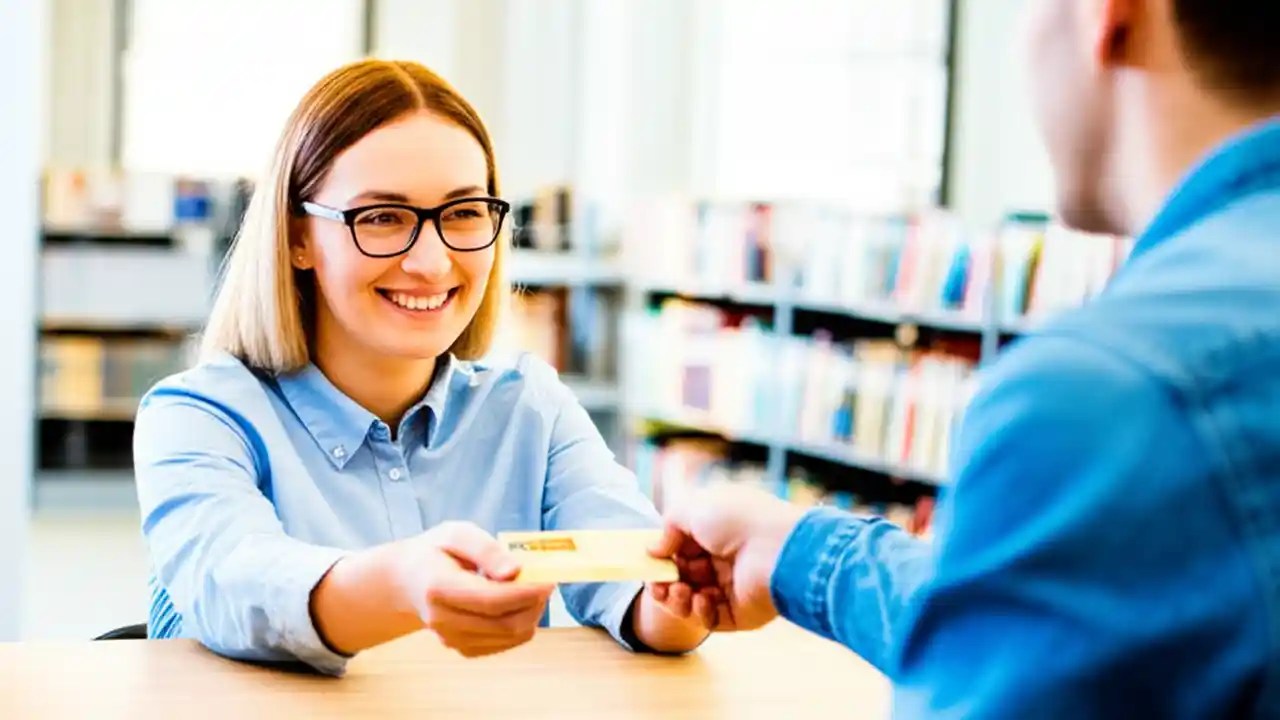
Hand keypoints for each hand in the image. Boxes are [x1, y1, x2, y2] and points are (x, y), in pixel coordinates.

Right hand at [389, 521, 553, 657]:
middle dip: (535, 603)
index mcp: (439, 588)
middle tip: (545, 580)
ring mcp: (452, 639)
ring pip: (510, 636)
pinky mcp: (463, 648)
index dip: (526, 593)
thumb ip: (486, 550)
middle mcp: (443, 621)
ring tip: (529, 588)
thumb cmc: (436, 551)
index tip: (549, 579)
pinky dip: (520, 624)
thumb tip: (515, 571)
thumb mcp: (457, 534)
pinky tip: (514, 603)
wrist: (407, 580)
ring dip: (531, 613)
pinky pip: (505, 643)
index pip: (492, 601)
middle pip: (506, 624)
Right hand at [648, 483, 806, 631]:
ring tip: (678, 591)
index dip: (664, 558)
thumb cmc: (738, 521)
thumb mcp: (693, 509)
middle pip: (685, 577)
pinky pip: (711, 619)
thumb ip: (668, 527)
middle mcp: (727, 560)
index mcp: (719, 533)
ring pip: (693, 600)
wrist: (778, 549)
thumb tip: (653, 549)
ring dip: (678, 598)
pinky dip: (699, 612)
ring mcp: (735, 588)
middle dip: (666, 582)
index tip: (650, 564)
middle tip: (657, 584)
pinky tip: (700, 599)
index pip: (684, 549)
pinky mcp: (742, 613)